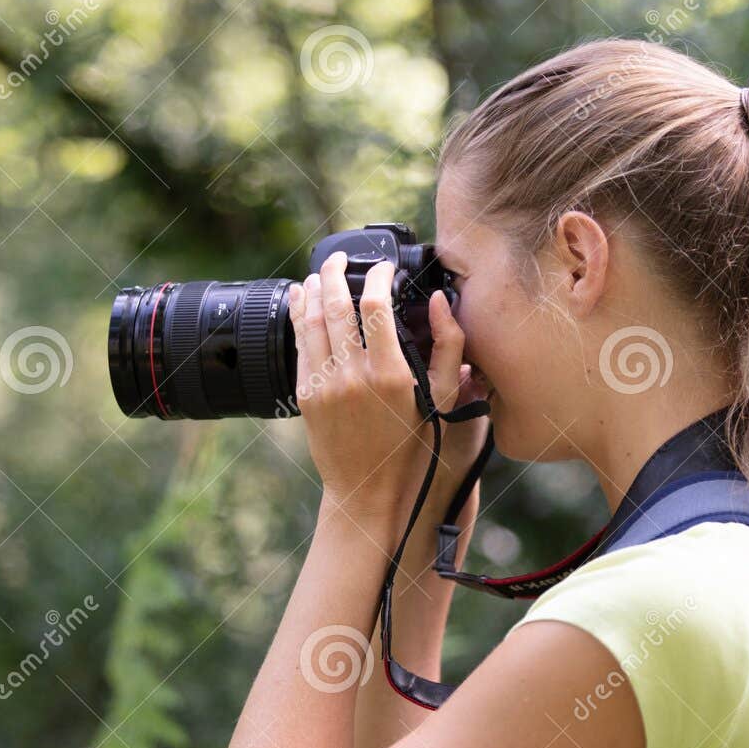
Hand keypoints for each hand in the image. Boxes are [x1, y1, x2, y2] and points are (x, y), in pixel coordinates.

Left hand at [289, 251, 487, 547]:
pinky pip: (299, 343)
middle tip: (342, 258)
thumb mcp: (443, 400)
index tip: (383, 268)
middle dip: (337, 272)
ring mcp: (325, 384)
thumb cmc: (411, 447)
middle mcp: (353, 375)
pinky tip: (301, 299)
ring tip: (321, 272)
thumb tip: (439, 301)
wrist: (368, 489)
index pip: (376, 304)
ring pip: (313, 319)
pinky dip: (299, 315)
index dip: (377, 275)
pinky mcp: (306, 395)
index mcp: (390, 373)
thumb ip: (449, 347)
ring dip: (314, 288)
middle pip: (337, 303)